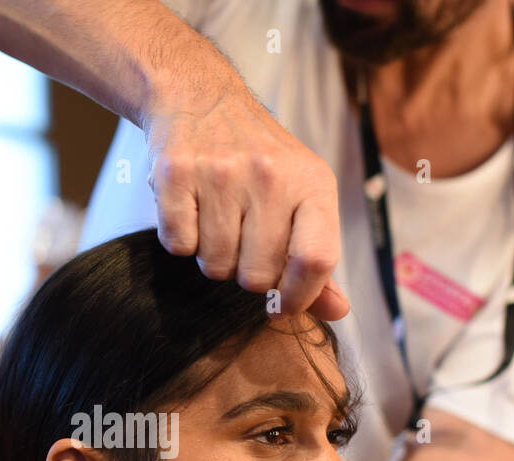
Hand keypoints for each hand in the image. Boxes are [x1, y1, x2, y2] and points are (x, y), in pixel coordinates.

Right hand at [144, 85, 348, 320]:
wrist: (200, 96)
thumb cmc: (258, 157)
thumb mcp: (302, 196)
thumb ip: (317, 256)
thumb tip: (336, 311)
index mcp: (312, 183)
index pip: (316, 261)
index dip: (299, 296)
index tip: (283, 304)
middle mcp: (270, 176)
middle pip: (257, 275)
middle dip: (245, 273)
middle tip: (242, 240)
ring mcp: (221, 173)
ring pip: (215, 266)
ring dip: (212, 256)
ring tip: (216, 220)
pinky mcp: (177, 173)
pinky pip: (178, 246)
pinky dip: (181, 239)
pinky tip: (190, 210)